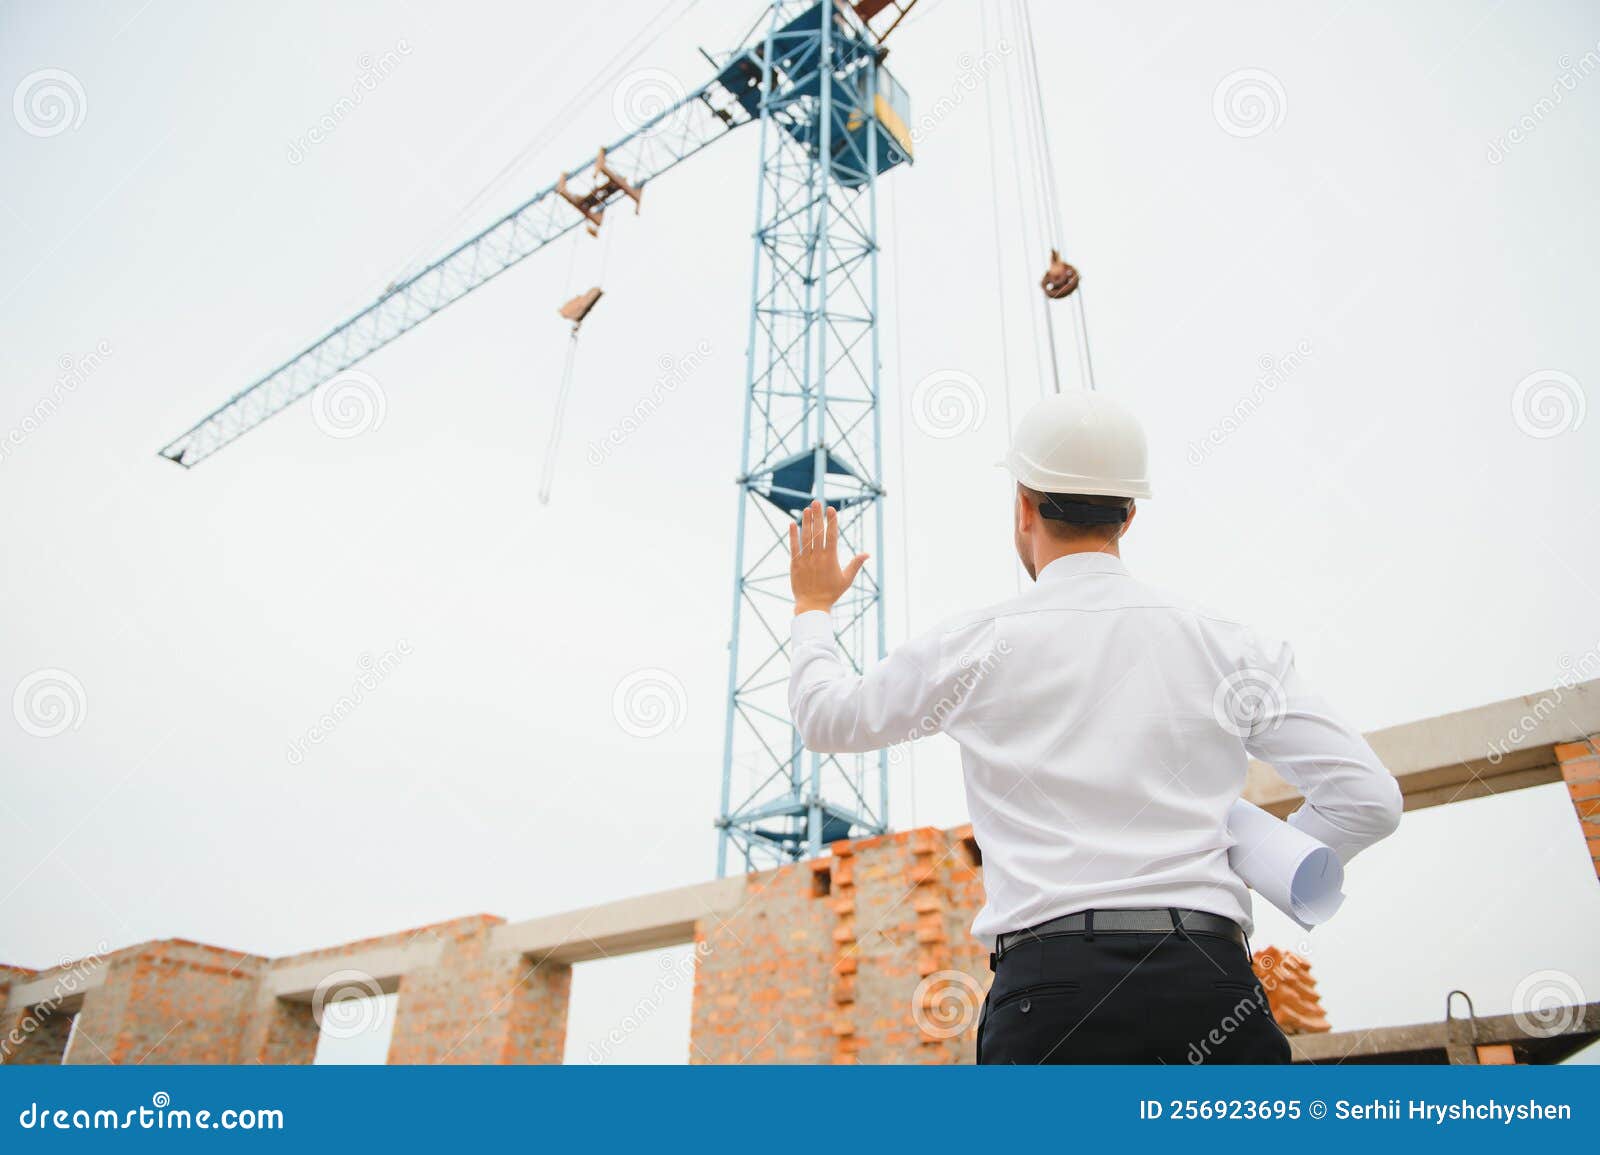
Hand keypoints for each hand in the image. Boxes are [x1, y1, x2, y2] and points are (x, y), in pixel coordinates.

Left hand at [789, 500, 868, 615]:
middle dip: (817, 516)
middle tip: (817, 502)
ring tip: (806, 509)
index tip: (831, 509)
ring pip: (805, 537)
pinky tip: (792, 524)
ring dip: (806, 522)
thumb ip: (855, 564)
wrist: (812, 606)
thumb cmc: (831, 593)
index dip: (831, 521)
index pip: (831, 536)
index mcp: (831, 559)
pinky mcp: (795, 564)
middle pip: (818, 532)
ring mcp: (805, 560)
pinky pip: (793, 547)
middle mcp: (817, 557)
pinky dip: (793, 535)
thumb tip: (867, 554)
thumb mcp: (846, 580)